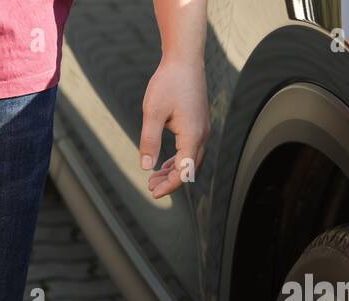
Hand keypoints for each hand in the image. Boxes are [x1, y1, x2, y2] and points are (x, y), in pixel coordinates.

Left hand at [138, 55, 209, 198]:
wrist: (184, 59)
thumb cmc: (168, 83)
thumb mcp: (152, 113)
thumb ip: (149, 141)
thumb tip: (146, 167)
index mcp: (192, 135)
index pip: (184, 171)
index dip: (169, 185)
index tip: (153, 193)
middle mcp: (201, 134)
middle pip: (189, 168)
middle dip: (171, 181)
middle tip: (150, 188)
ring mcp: (202, 129)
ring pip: (191, 159)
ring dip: (174, 171)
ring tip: (154, 179)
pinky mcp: (198, 123)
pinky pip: (190, 149)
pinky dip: (178, 159)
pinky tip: (164, 163)